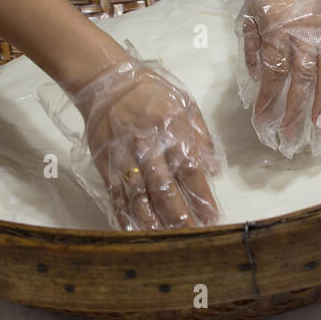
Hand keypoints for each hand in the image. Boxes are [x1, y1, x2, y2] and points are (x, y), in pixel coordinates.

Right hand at [68, 56, 221, 230]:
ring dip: (153, 221)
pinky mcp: (104, 163)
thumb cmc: (151, 90)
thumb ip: (201, 137)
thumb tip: (215, 169)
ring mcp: (124, 156)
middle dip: (180, 215)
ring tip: (165, 240)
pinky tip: (134, 229)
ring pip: (139, 196)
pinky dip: (124, 214)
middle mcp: (148, 146)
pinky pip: (115, 194)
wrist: (106, 79)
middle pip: (165, 188)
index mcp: (173, 131)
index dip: (202, 197)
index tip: (212, 217)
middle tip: (192, 236)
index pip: (191, 171)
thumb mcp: (185, 104)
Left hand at [236, 0, 320, 156]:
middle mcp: (304, 34)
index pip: (273, 71)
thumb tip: (258, 81)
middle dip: (295, 108)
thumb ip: (253, 48)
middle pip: (301, 77)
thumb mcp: (250, 15)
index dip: (268, 97)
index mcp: (277, 30)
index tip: (262, 119)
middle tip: (290, 134)